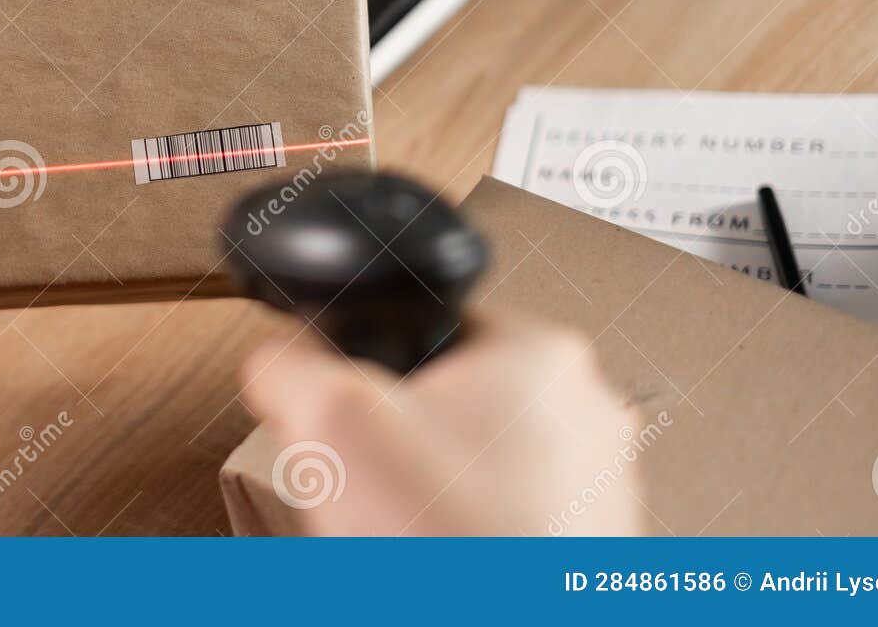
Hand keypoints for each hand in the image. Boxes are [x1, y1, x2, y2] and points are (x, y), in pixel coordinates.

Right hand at [241, 312, 646, 535]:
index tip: (358, 412)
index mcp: (542, 354)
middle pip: (456, 397)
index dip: (375, 365)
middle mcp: (588, 413)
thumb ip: (289, 363)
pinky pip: (507, 521)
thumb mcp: (328, 421)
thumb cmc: (447, 547)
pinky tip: (434, 556)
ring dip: (434, 491)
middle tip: (377, 481)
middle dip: (403, 439)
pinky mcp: (589, 549)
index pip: (434, 321)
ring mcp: (598, 487)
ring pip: (482, 463)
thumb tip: (278, 358)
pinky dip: (466, 537)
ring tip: (407, 530)